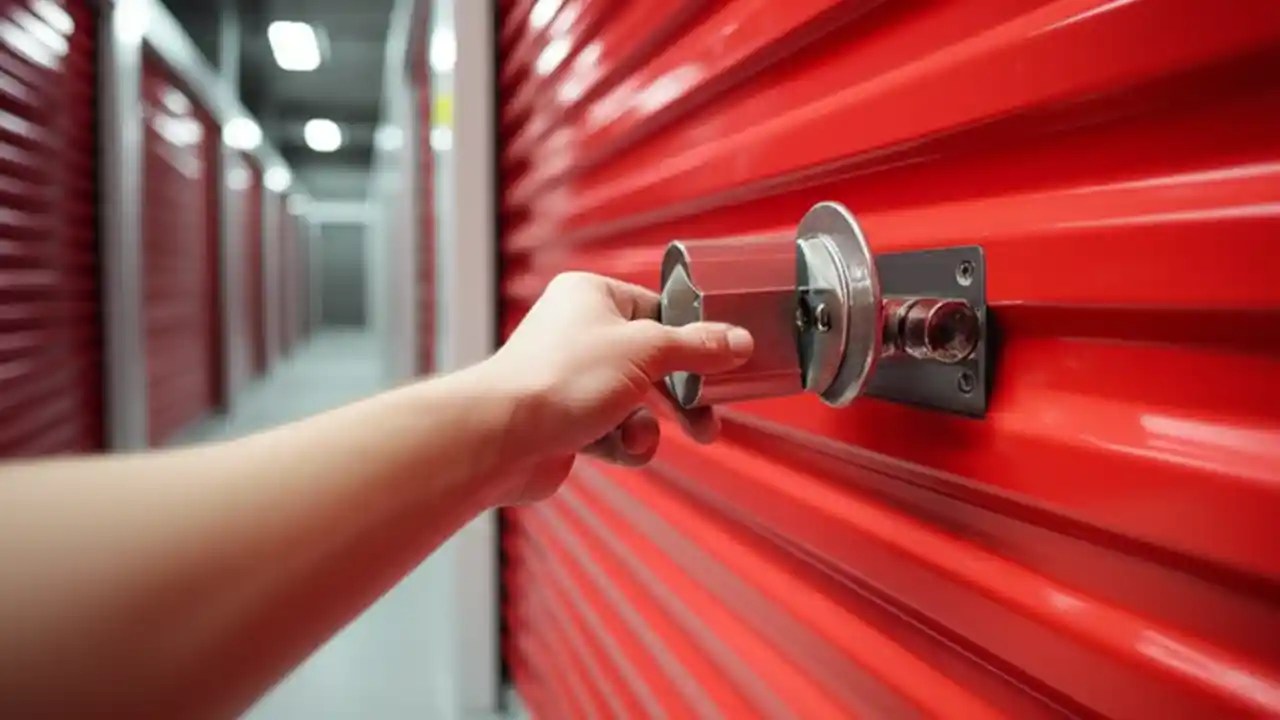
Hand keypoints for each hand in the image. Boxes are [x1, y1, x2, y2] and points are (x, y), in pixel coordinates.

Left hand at [479, 272, 752, 503]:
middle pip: (652, 362)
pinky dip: (620, 443)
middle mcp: (577, 333)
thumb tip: (739, 341)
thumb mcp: (646, 352)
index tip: (722, 361)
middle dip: (679, 396)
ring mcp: (570, 380)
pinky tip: (614, 448)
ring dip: (644, 425)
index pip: (658, 310)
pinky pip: (613, 431)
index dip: (691, 338)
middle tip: (708, 419)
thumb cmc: (562, 379)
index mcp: (590, 297)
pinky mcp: (565, 423)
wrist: (500, 439)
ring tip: (638, 437)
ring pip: (635, 403)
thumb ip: (698, 347)